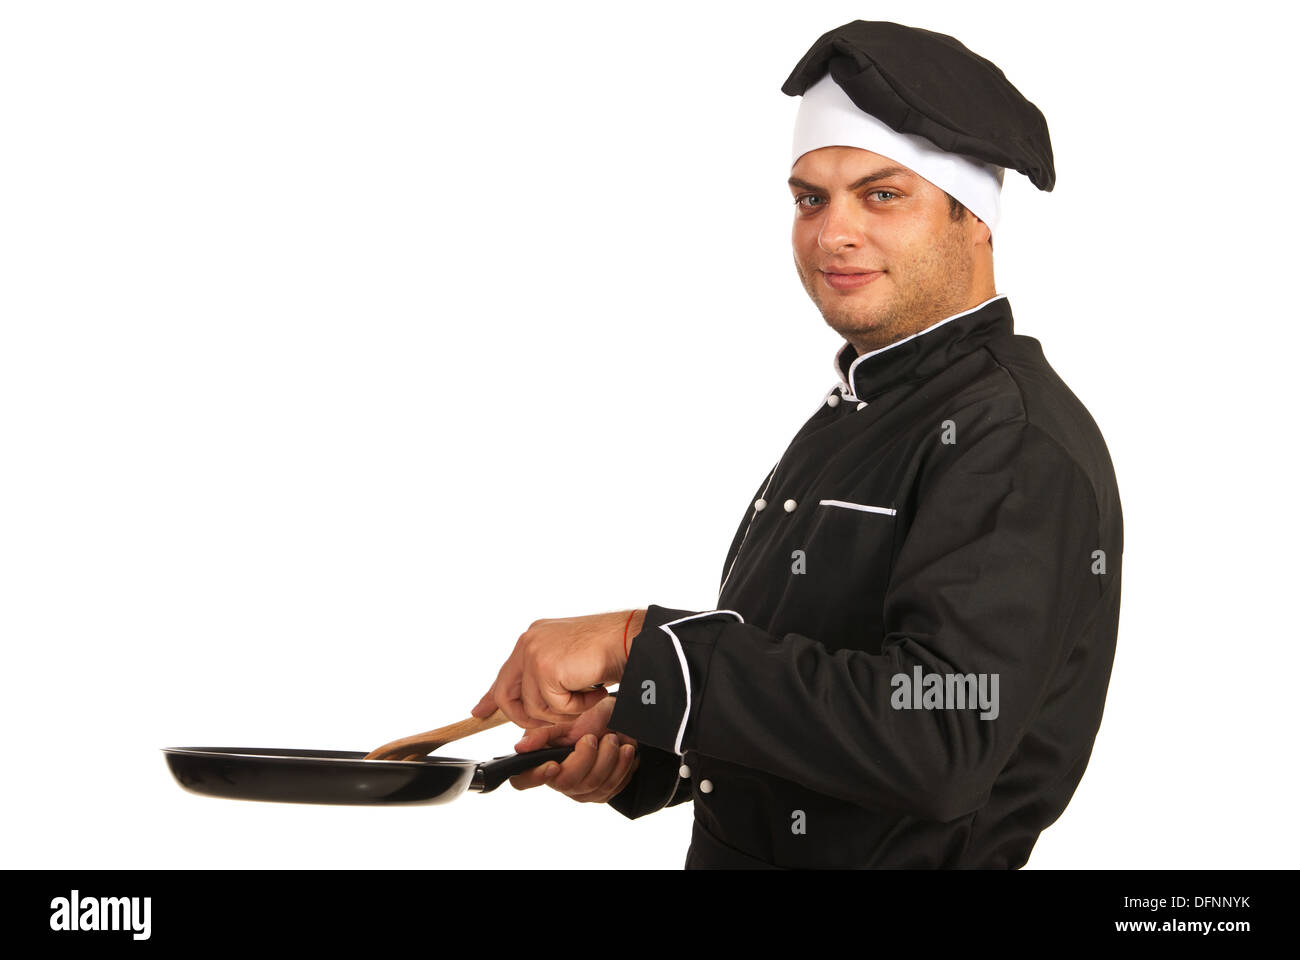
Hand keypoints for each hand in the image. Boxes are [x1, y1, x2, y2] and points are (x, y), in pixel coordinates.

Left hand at [471, 609, 645, 726]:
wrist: (629, 640)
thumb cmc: (609, 650)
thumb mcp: (568, 666)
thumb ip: (544, 680)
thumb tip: (527, 708)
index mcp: (534, 639)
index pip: (505, 674)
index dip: (491, 697)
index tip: (479, 712)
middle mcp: (529, 643)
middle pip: (507, 696)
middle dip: (528, 717)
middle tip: (556, 717)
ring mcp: (534, 654)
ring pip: (534, 709)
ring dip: (565, 711)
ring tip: (587, 694)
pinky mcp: (545, 668)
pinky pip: (553, 707)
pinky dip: (577, 707)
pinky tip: (593, 692)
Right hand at [508, 695, 639, 802]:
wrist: (615, 719)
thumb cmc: (585, 718)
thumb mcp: (563, 722)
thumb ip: (542, 735)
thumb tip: (520, 748)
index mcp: (542, 761)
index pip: (523, 780)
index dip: (536, 777)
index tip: (553, 765)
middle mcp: (559, 779)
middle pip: (567, 781)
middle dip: (586, 757)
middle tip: (594, 737)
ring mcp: (581, 790)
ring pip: (594, 784)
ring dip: (608, 757)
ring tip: (613, 738)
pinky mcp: (602, 793)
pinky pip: (613, 787)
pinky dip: (623, 765)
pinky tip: (625, 750)